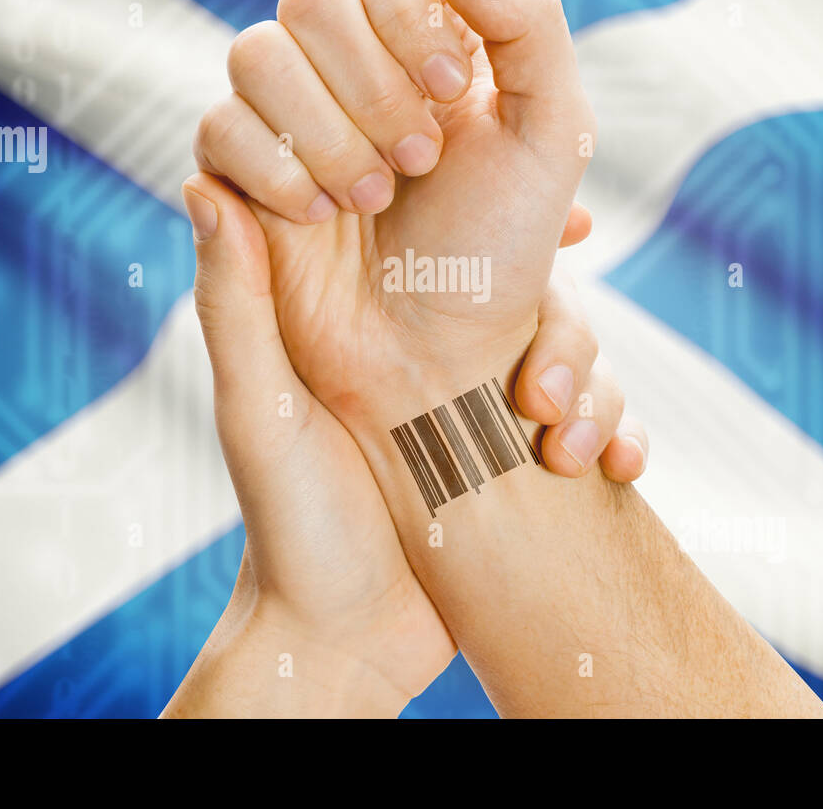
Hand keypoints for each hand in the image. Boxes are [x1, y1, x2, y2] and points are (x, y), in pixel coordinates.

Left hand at [163, 179, 645, 716]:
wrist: (346, 640)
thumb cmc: (289, 524)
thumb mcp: (258, 408)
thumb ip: (236, 305)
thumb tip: (204, 182)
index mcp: (364, 323)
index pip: (434, 232)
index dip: (486, 203)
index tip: (543, 207)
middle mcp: (431, 350)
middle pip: (528, 288)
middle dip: (564, 321)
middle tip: (557, 364)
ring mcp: (480, 400)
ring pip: (571, 353)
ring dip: (595, 390)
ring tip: (565, 444)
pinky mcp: (514, 451)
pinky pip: (590, 419)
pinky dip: (617, 437)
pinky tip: (618, 468)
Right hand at [193, 0, 592, 443]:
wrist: (441, 360)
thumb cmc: (502, 253)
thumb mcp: (552, 136)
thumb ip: (527, 22)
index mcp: (420, 43)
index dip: (405, 8)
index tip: (453, 90)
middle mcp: (347, 71)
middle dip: (370, 83)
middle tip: (419, 161)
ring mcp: (287, 121)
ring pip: (254, 54)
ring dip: (325, 131)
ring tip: (373, 200)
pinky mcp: (240, 176)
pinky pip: (217, 128)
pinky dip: (275, 172)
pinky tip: (321, 217)